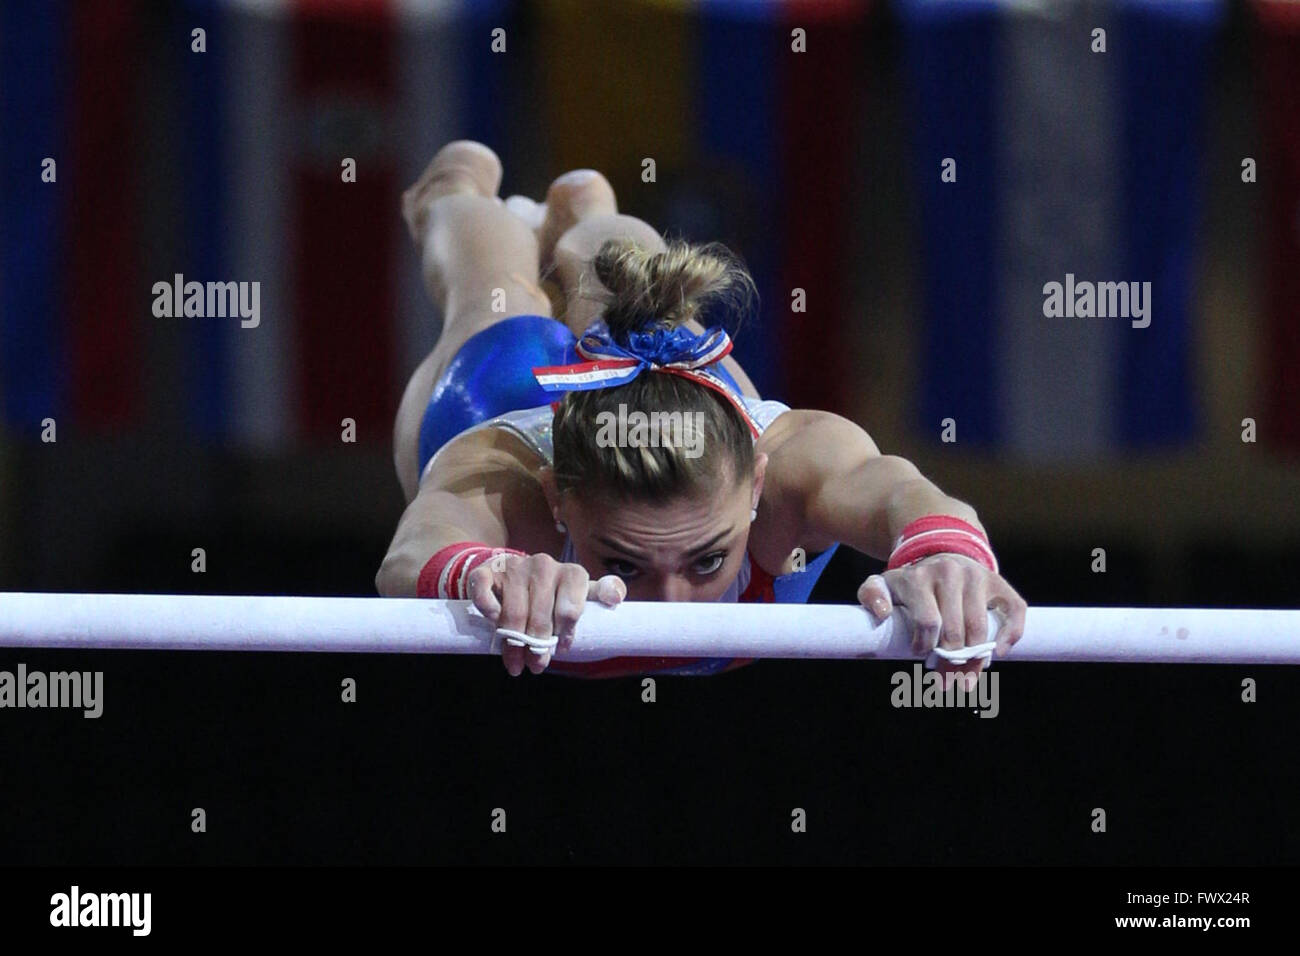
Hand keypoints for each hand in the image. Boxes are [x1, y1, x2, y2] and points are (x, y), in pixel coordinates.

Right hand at [465, 552, 625, 675]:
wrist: (514, 570)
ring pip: (514, 612)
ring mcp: (515, 566)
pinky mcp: (489, 569)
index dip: (565, 634)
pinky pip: (485, 592)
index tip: (561, 649)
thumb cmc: (554, 591)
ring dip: (513, 643)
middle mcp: (544, 565)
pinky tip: (494, 624)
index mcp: (571, 573)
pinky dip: (488, 611)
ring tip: (515, 663)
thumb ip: (601, 593)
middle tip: (536, 666)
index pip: (570, 609)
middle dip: (538, 647)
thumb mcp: (581, 592)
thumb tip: (616, 598)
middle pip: (541, 617)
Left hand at [857, 554, 1026, 688]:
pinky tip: (997, 654)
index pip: (928, 621)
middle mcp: (951, 573)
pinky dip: (1009, 635)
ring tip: (965, 682)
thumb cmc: (911, 583)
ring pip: (980, 629)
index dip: (926, 646)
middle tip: (946, 684)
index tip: (922, 656)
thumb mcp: (884, 584)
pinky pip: (1014, 611)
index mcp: (920, 577)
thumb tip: (882, 614)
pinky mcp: (998, 582)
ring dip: (974, 662)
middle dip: (950, 664)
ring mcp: (977, 577)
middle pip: (955, 632)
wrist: (941, 555)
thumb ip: (872, 595)